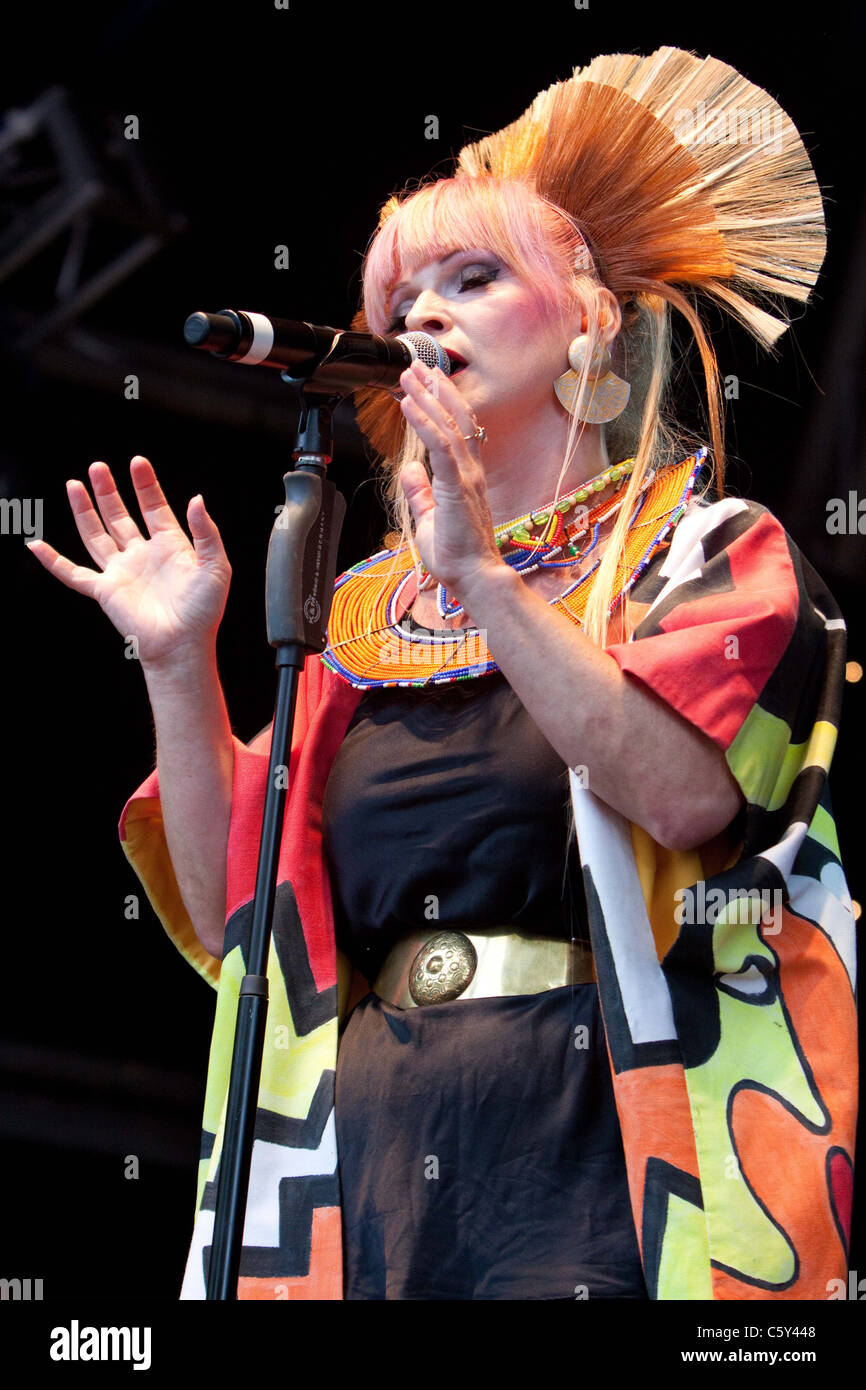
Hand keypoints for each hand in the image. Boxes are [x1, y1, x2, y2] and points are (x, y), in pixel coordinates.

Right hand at [25, 456, 230, 667]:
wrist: (183, 645)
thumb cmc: (203, 612)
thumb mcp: (216, 566)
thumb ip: (207, 531)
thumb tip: (196, 499)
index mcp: (170, 547)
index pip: (154, 507)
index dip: (145, 485)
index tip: (137, 462)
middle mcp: (142, 556)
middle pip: (120, 516)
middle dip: (108, 492)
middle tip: (98, 467)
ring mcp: (121, 572)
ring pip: (96, 535)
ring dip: (85, 511)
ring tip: (74, 484)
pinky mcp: (105, 591)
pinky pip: (73, 574)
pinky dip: (53, 562)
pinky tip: (37, 546)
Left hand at [398, 360, 502, 599]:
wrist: (474, 577)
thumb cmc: (457, 556)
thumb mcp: (430, 518)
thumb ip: (421, 492)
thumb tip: (410, 469)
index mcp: (466, 478)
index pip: (457, 431)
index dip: (441, 404)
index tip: (424, 384)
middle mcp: (470, 471)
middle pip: (455, 419)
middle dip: (435, 390)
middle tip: (416, 366)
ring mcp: (467, 477)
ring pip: (448, 426)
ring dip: (427, 398)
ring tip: (409, 376)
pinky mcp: (458, 486)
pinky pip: (441, 446)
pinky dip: (424, 423)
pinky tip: (409, 406)